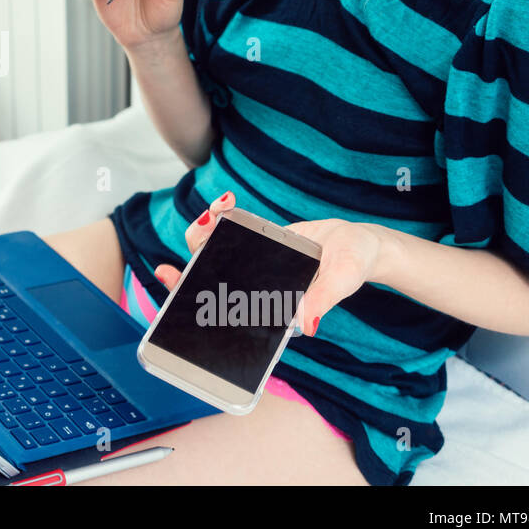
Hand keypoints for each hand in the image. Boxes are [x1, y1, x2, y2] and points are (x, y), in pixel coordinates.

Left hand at [151, 193, 389, 336]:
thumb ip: (323, 300)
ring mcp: (252, 263)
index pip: (222, 309)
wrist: (360, 243)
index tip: (168, 277)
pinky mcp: (256, 242)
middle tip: (185, 244)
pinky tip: (227, 203)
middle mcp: (253, 286)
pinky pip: (229, 232)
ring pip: (213, 252)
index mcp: (267, 303)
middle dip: (184, 269)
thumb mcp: (342, 280)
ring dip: (204, 233)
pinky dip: (222, 218)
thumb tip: (305, 325)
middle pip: (206, 280)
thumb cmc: (354, 265)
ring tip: (218, 209)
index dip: (191, 298)